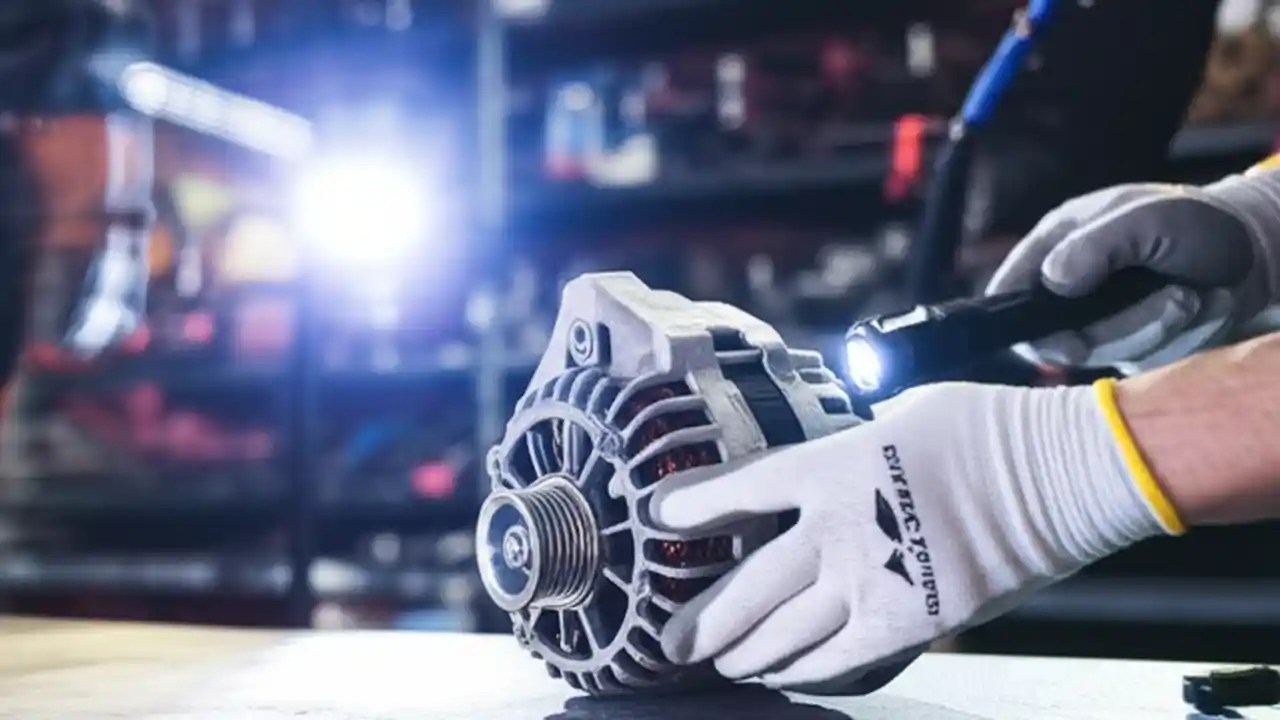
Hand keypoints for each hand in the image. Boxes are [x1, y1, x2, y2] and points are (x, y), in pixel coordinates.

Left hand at [648, 382, 1173, 693]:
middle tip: (672, 640)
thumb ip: (849, 447)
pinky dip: (803, 672)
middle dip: (704, 620)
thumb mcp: (896, 414)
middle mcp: (838, 530)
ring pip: (786, 634)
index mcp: (830, 466)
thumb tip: (828, 464)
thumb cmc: (984, 430)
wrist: (1058, 475)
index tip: (657, 519)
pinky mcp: (911, 622)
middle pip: (749, 587)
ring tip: (718, 664)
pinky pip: (839, 660)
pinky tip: (781, 677)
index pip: (738, 491)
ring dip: (745, 653)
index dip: (692, 509)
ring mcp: (873, 581)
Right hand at [985, 182, 1267, 368]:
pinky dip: (1179, 339)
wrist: (1259, 254)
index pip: (1010, 291)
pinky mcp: (1130, 345)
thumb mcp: (1151, 219)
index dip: (1022, 321)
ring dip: (1161, 328)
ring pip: (1105, 354)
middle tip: (1175, 301)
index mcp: (1059, 244)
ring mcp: (1100, 319)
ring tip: (1193, 296)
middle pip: (1057, 338)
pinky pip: (1139, 362)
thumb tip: (1053, 279)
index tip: (1068, 339)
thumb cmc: (1201, 224)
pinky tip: (1201, 308)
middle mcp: (1071, 286)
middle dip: (1123, 327)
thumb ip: (1097, 245)